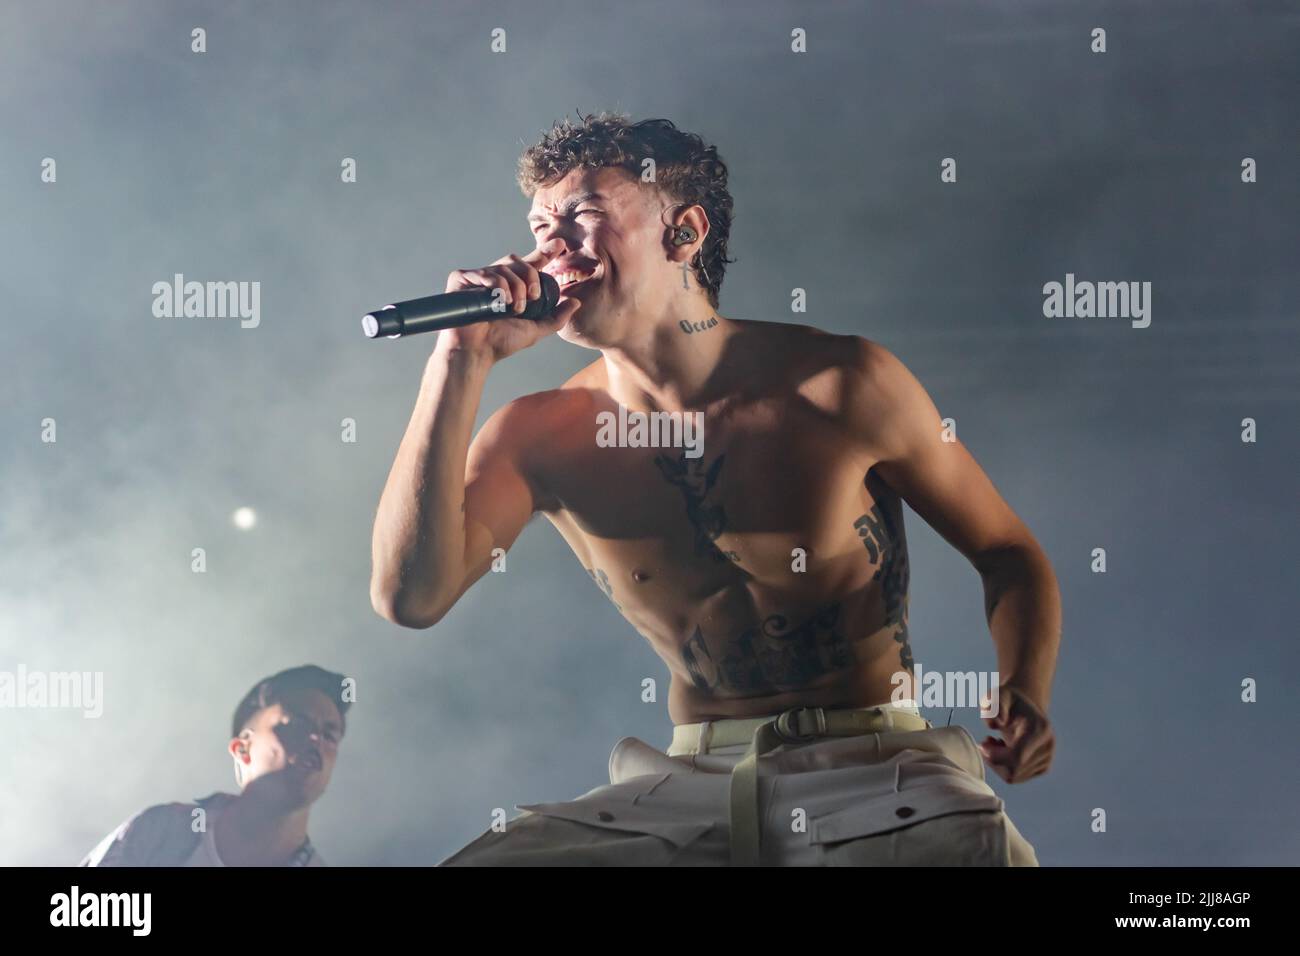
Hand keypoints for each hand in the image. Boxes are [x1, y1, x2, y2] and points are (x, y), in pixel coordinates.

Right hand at [437, 246, 581, 362]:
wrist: (477, 352)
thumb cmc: (501, 342)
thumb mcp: (536, 329)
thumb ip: (556, 317)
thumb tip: (576, 302)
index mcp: (512, 286)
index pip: (529, 264)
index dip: (544, 252)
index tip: (559, 244)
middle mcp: (495, 279)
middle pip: (518, 262)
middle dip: (531, 278)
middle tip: (533, 297)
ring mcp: (478, 278)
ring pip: (504, 268)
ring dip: (516, 287)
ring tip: (514, 307)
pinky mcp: (461, 279)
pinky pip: (485, 272)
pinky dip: (497, 285)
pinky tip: (501, 301)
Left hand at [977, 684, 1053, 782]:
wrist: (1023, 706)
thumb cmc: (1006, 700)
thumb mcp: (996, 696)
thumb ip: (993, 705)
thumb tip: (997, 723)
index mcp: (1041, 729)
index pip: (1017, 757)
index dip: (995, 756)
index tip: (983, 743)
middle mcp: (1048, 746)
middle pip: (1014, 770)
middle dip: (994, 759)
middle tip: (985, 742)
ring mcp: (1047, 758)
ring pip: (1013, 776)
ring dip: (997, 763)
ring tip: (993, 743)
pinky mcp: (1043, 767)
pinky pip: (1017, 777)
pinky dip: (1003, 767)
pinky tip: (1002, 750)